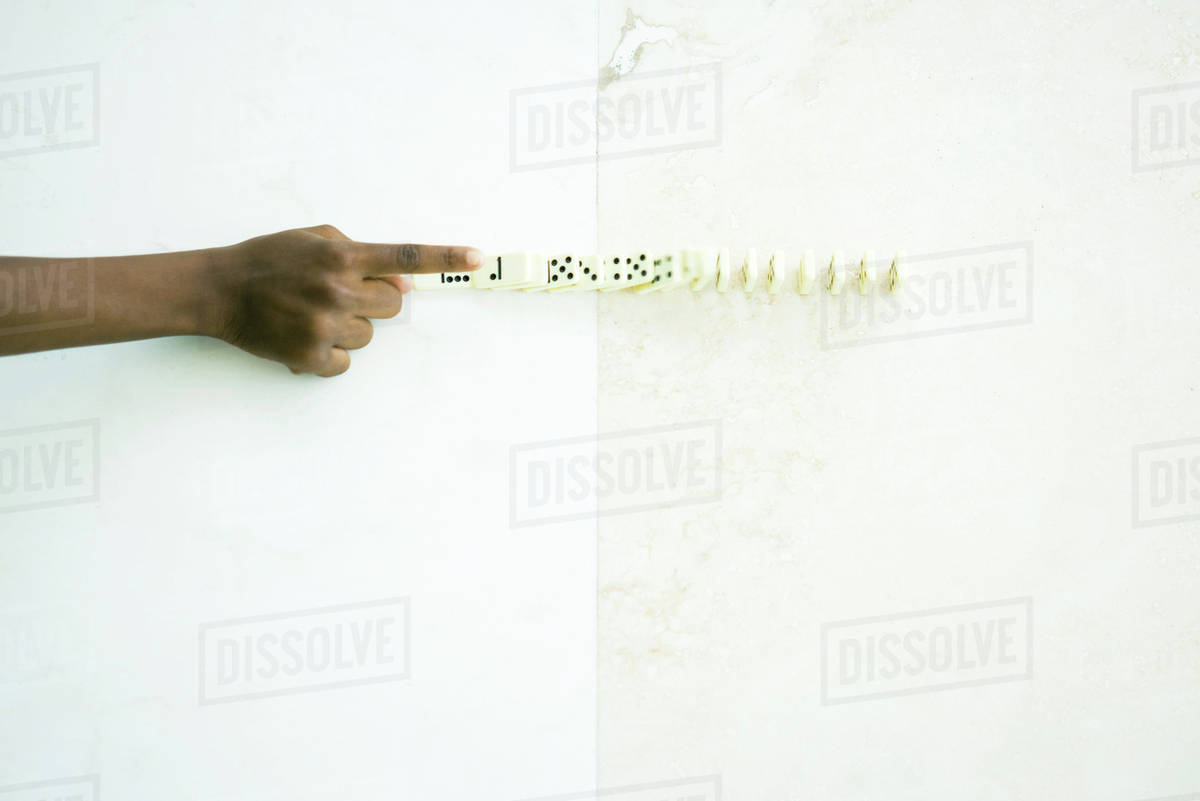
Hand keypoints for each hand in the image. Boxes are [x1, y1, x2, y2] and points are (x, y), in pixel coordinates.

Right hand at [208, 225, 480, 376]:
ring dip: (348, 328)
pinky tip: (303, 335)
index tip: (477, 257)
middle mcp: (338, 289)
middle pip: (392, 305)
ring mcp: (326, 325)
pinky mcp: (312, 355)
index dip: (445, 257)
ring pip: (369, 336)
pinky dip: (329, 354)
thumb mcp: (314, 239)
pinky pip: (345, 362)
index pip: (404, 256)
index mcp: (342, 255)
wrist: (218, 290)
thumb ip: (361, 254)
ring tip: (311, 314)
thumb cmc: (268, 260)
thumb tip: (403, 283)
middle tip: (337, 295)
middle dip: (372, 301)